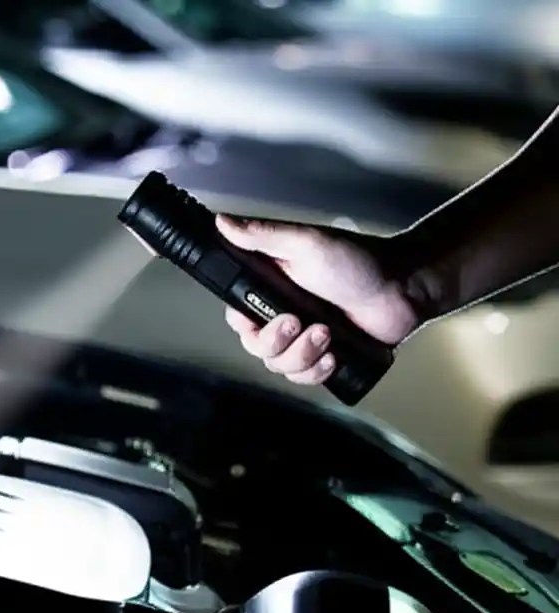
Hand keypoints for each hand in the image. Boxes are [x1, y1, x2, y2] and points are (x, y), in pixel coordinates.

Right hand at [215, 215, 421, 385]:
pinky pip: (302, 378)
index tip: (260, 317)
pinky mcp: (322, 357)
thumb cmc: (359, 262)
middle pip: (255, 345)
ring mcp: (302, 338)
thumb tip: (222, 222)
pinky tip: (333, 356)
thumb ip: (262, 235)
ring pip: (278, 365)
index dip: (244, 323)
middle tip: (300, 322)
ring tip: (327, 335)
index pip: (237, 314)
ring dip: (302, 355)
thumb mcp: (306, 243)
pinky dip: (315, 371)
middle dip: (277, 341)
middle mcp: (281, 314)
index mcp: (271, 287)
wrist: (404, 290)